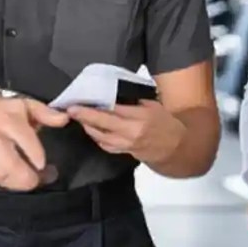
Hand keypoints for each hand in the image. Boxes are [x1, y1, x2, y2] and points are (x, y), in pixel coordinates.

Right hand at [0, 95, 68, 190]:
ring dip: (16, 182)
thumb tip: (64, 119)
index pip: (23, 138)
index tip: (43, 165)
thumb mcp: (27, 105)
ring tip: (28, 180)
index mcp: (7, 119)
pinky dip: (3, 182)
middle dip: (27, 177)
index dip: (35, 154)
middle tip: (39, 179)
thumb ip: (46, 113)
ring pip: (0, 174)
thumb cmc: (5, 110)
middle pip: (10, 164)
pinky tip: (12, 179)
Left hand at [67, 100, 184, 163]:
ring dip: (88, 127)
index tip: (79, 101)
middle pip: (103, 124)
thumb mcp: (152, 105)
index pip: (113, 110)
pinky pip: (106, 146)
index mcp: (140, 116)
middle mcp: (132, 131)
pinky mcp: (125, 153)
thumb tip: (111, 93)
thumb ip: (132, 100)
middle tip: (70, 110)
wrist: (176, 147)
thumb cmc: (164, 121)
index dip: (95, 106)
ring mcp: (127, 144)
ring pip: (101, 137)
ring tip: (78, 118)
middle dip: (85, 117)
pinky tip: (91, 130)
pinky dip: (96, 138)